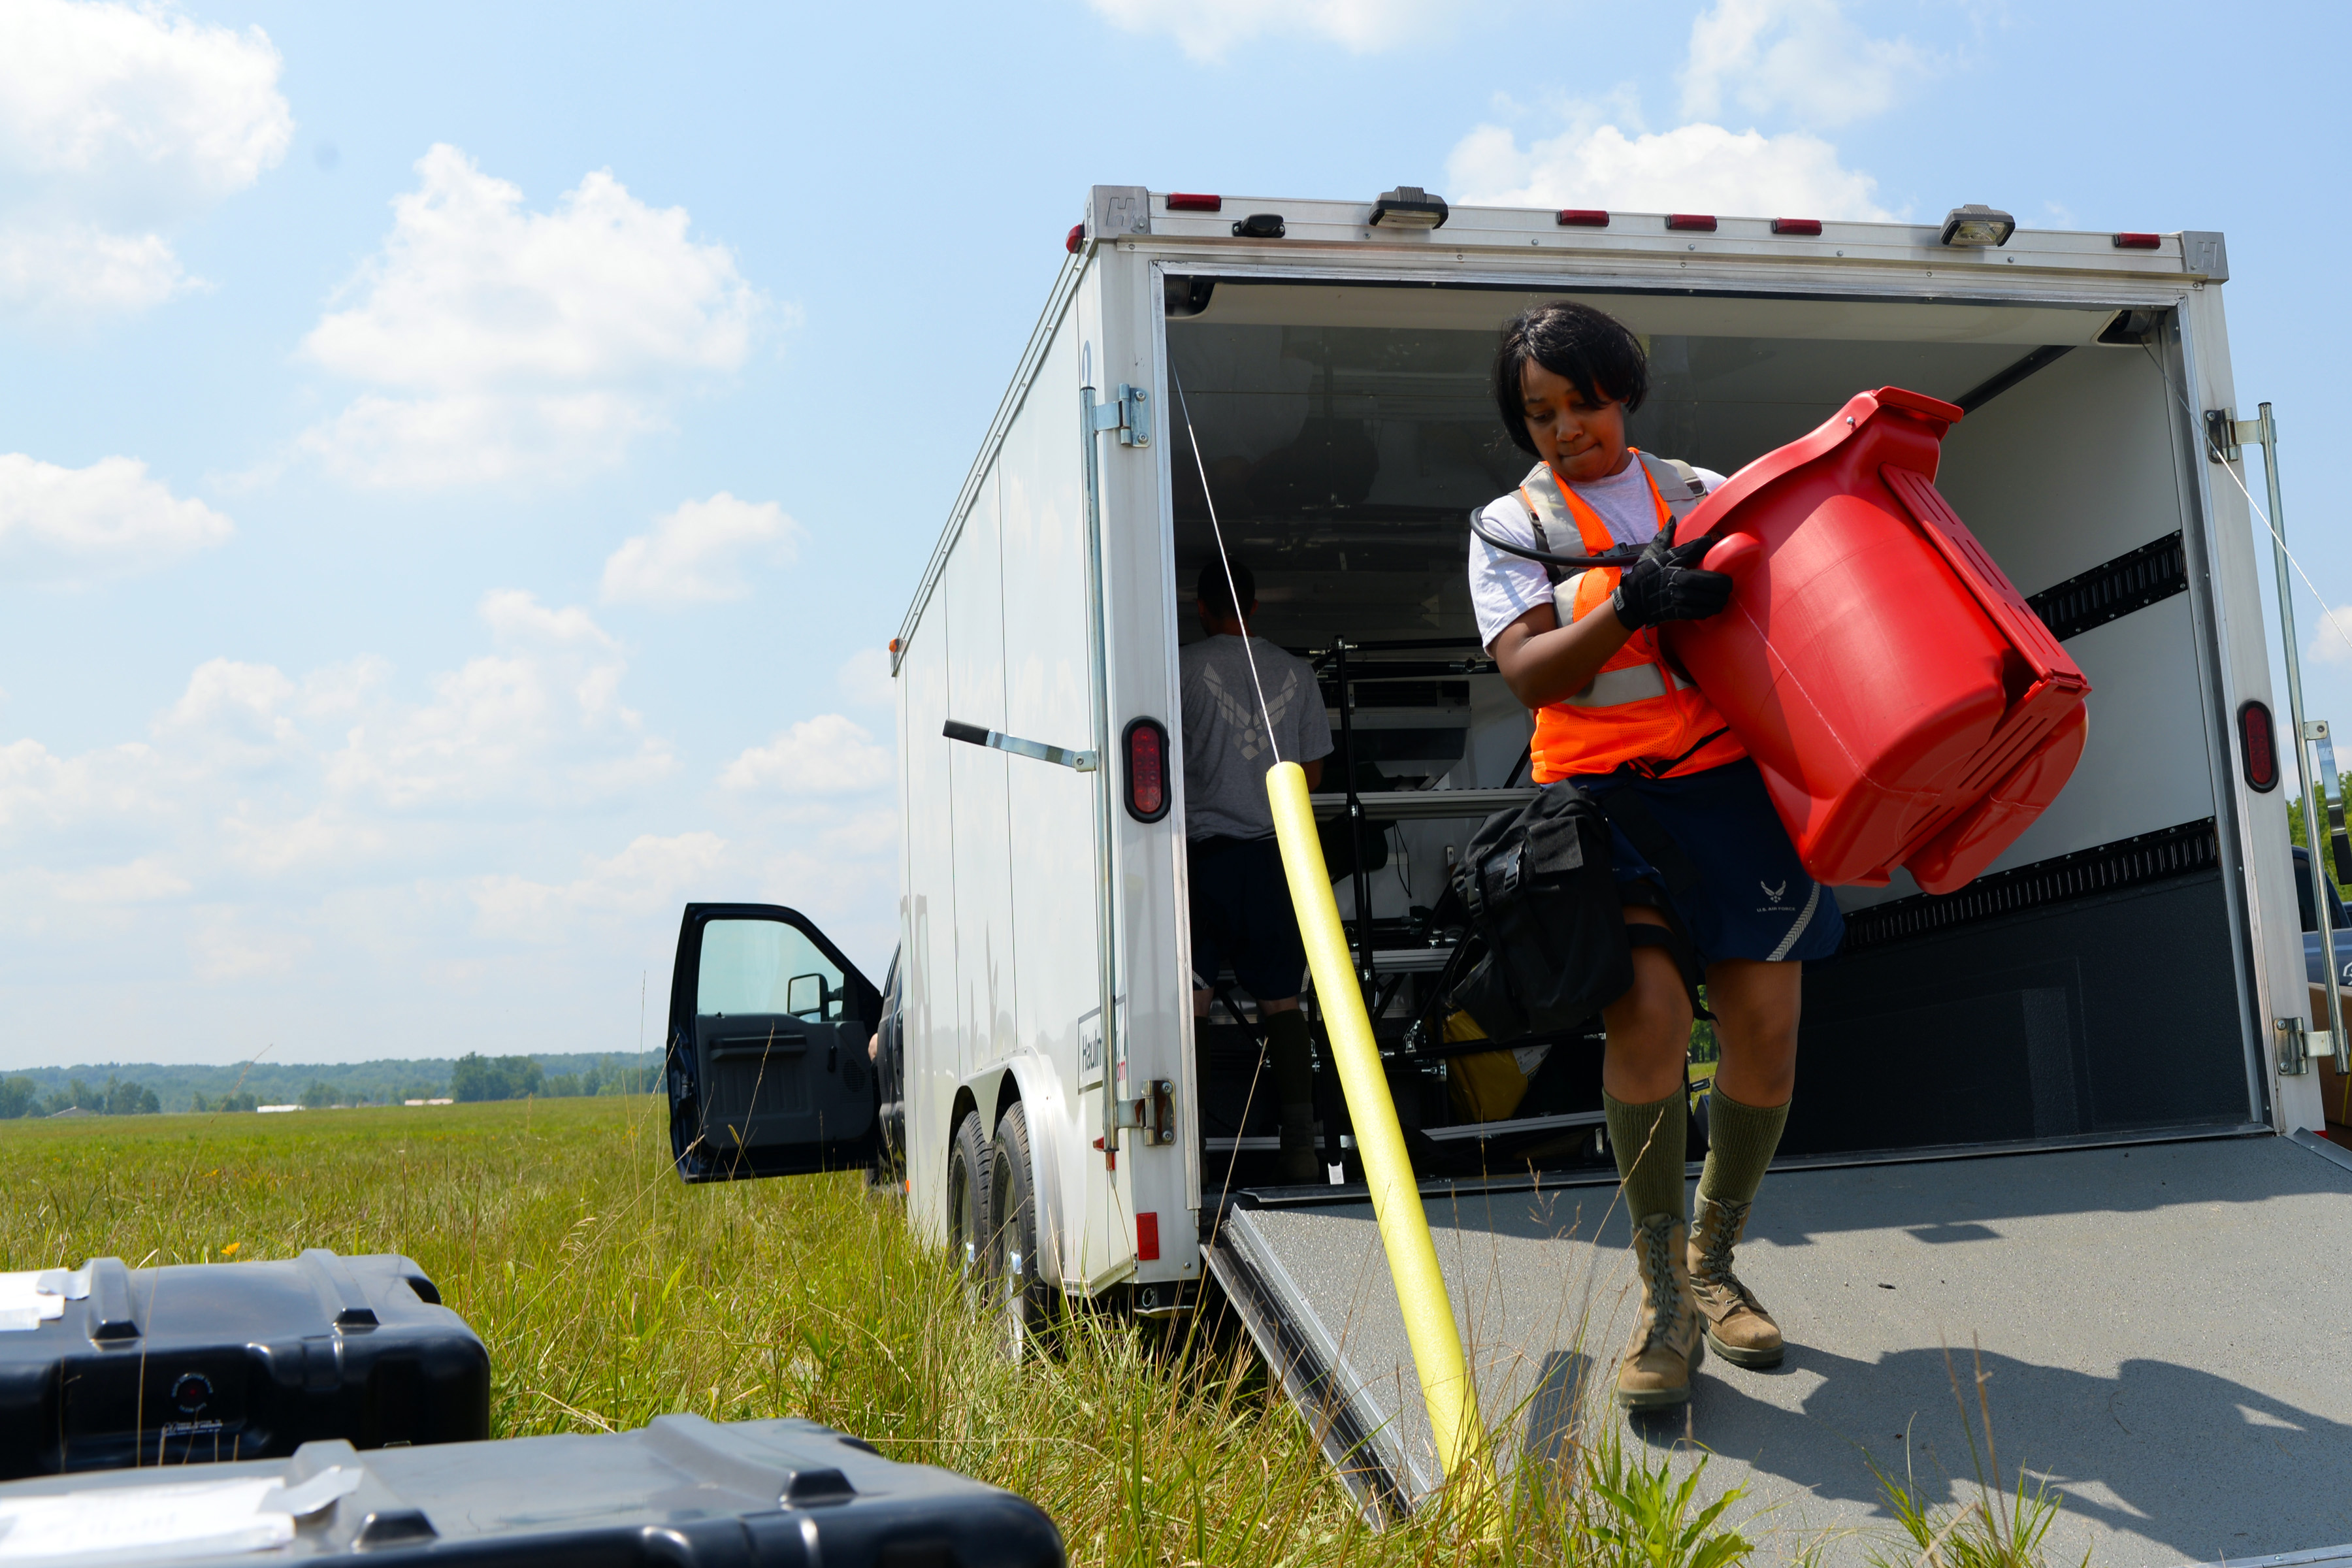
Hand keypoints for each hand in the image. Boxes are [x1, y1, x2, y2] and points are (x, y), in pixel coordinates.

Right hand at [1610, 525, 1731, 630]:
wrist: (1632, 602)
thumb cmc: (1644, 576)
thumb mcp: (1652, 554)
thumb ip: (1664, 537)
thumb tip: (1672, 519)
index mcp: (1668, 562)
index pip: (1690, 549)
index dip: (1705, 543)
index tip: (1717, 538)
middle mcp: (1672, 579)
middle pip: (1703, 579)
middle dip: (1720, 582)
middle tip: (1728, 582)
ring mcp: (1674, 596)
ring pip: (1703, 598)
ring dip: (1718, 598)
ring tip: (1724, 596)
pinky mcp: (1675, 611)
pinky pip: (1697, 612)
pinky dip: (1709, 610)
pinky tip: (1714, 607)